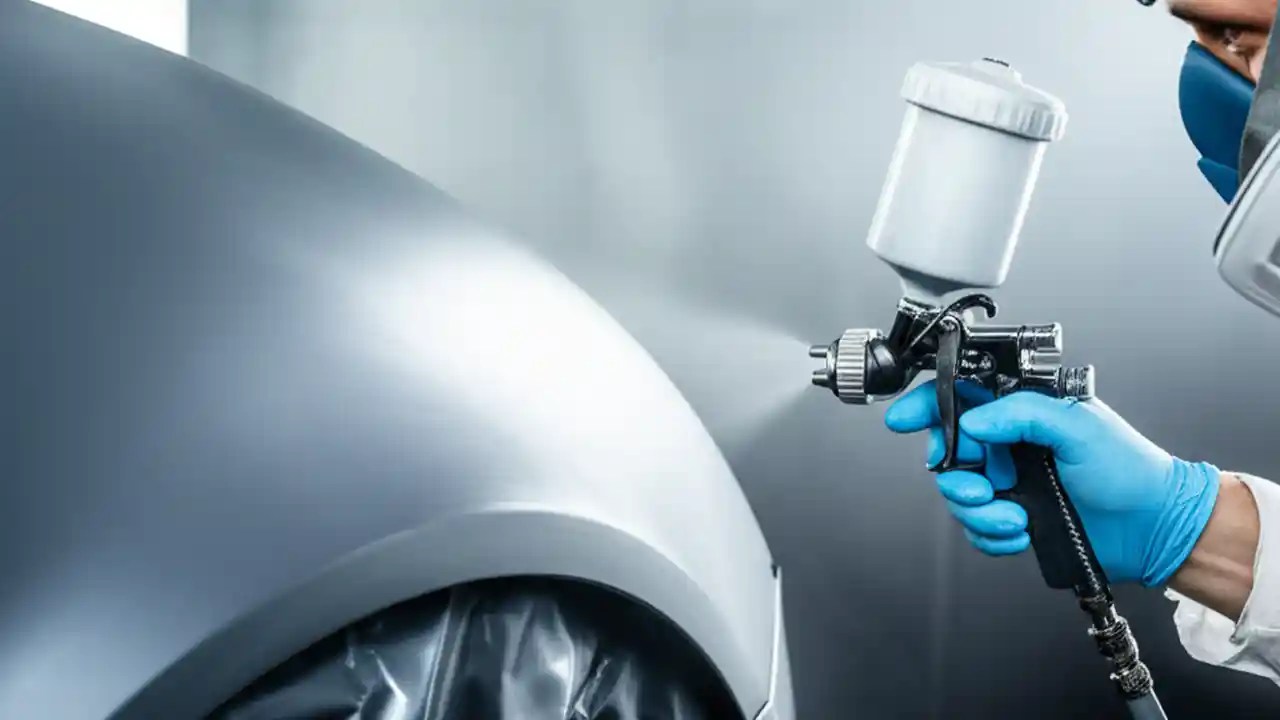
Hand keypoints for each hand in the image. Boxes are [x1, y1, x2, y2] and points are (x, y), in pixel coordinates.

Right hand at [884, 382, 1221, 586]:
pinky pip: (975, 530)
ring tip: (1013, 516)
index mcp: (1022, 412)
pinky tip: (1021, 531)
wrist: (1154, 528)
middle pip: (948, 452)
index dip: (926, 406)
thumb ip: (1021, 414)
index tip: (904, 420)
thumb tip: (973, 422)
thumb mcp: (1078, 425)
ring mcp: (1008, 484)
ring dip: (979, 511)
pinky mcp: (1010, 518)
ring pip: (957, 495)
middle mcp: (1009, 446)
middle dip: (956, 474)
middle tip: (983, 486)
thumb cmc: (1130, 470)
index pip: (960, 399)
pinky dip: (992, 535)